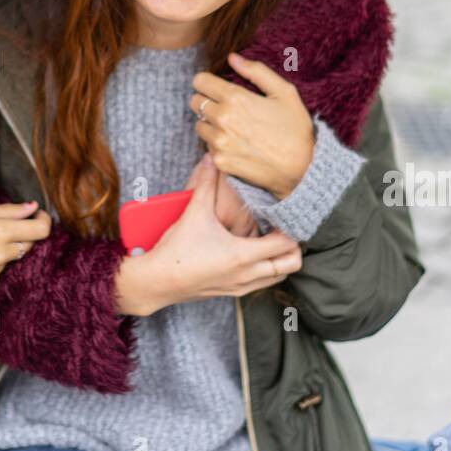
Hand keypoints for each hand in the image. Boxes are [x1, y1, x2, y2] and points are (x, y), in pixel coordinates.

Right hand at [0, 202, 51, 294]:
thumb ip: (7, 211)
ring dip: (5, 251)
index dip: (44, 222)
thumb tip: (33, 207)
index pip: (39, 231)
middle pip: (29, 245)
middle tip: (6, 229)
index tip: (39, 216)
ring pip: (12, 259)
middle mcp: (0, 254)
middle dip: (23, 235)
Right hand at [115, 156, 301, 315]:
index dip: (292, 228)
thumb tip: (211, 157)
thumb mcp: (194, 213)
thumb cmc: (176, 249)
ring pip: (278, 277)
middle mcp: (247, 274)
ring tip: (269, 239)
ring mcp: (240, 287)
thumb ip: (205, 183)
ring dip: (280, 260)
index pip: (286, 244)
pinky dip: (265, 270)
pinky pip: (261, 283)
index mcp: (243, 255)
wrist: (157, 282)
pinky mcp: (231, 293)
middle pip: (290, 265)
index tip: (285, 214)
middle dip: (293, 247)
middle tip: (282, 228)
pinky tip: (251, 254)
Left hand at [189, 52, 314, 198]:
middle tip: (225, 106)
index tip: (216, 86)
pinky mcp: (219, 161)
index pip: (200, 81)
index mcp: (235, 98)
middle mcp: (222, 119)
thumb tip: (232, 57)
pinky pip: (206, 146)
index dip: (207, 81)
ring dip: (210, 122)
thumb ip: (256, 71)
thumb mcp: (284, 92)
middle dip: (207, 100)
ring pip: (199, 124)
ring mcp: (219, 142)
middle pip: (195, 102)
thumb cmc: (295, 128)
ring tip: (232, 126)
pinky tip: (235, 143)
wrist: (301, 170)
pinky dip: (216, 142)